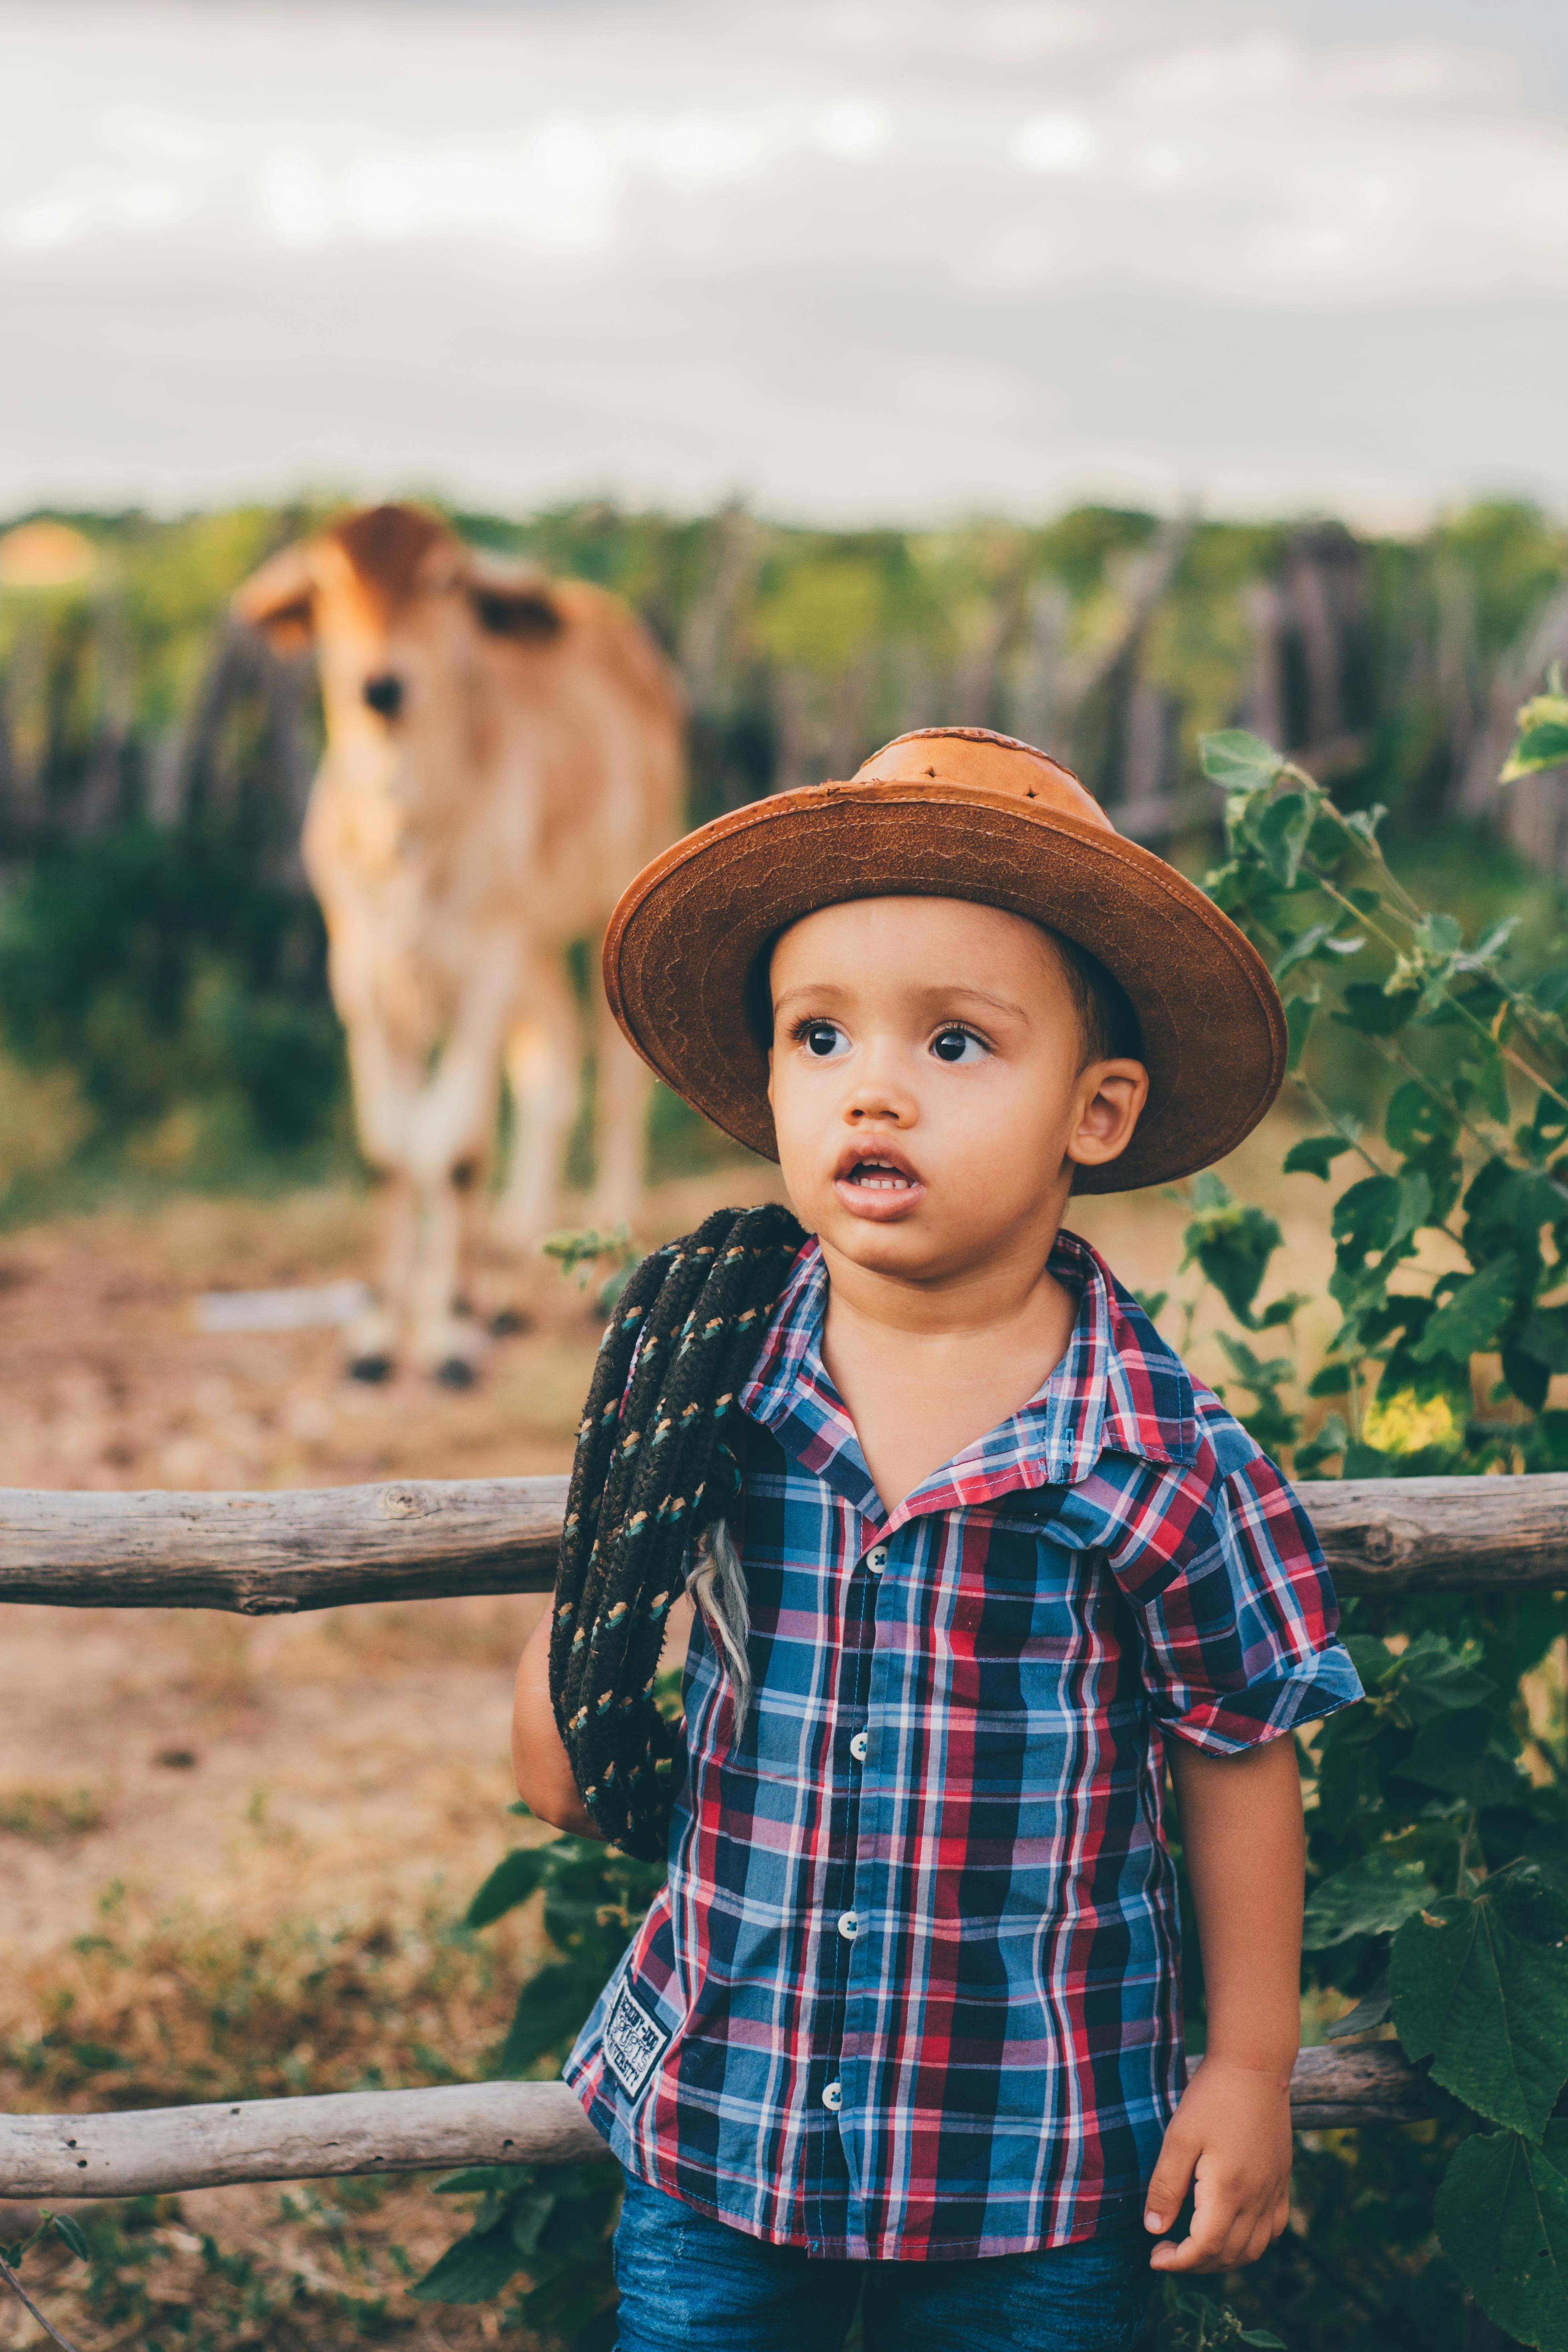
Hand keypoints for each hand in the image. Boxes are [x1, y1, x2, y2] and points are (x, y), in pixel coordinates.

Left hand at [1143, 2057, 1292, 2272]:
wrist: (1254, 2067)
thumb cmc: (1211, 2098)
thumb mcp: (1179, 2137)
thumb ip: (1166, 2186)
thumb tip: (1154, 2230)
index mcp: (1229, 2190)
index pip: (1205, 2248)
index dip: (1178, 2262)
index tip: (1154, 2257)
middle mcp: (1256, 2198)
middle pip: (1229, 2255)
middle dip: (1196, 2264)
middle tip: (1168, 2251)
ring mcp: (1274, 2191)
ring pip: (1254, 2249)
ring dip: (1223, 2259)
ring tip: (1195, 2249)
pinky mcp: (1282, 2181)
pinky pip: (1273, 2229)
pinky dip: (1252, 2243)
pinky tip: (1232, 2232)